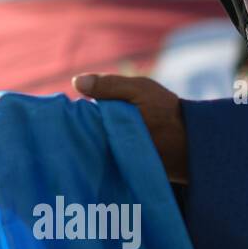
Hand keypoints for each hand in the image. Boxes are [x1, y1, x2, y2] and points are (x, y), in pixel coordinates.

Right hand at [72, 73, 188, 184]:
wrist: (189, 146)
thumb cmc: (165, 112)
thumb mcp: (139, 90)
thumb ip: (110, 85)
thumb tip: (76, 82)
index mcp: (110, 104)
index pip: (81, 108)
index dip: (71, 112)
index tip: (57, 118)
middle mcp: (108, 124)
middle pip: (82, 129)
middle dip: (74, 133)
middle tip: (62, 142)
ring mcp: (112, 145)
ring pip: (88, 146)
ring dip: (82, 150)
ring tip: (70, 157)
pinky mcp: (117, 163)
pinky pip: (98, 163)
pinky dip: (92, 163)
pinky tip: (83, 166)